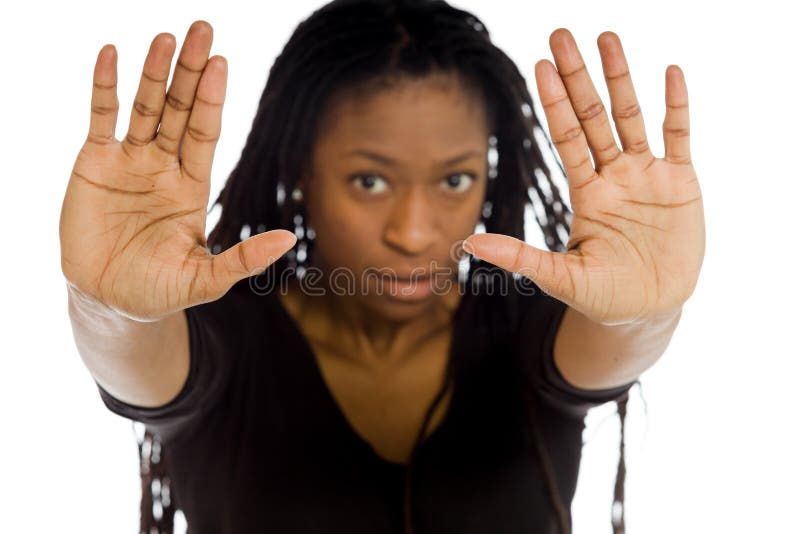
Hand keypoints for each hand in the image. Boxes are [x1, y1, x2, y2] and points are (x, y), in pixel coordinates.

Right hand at [59, 21, 295, 320]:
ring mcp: (129, 161)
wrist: (108, 301)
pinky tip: (111, 55)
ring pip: (145, 107)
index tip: (221, 63)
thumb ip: (244, 258)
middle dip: (190, 72)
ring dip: (154, 73)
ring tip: (166, 37)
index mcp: (192, 185)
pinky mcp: (94, 164)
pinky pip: (101, 118)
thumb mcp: (205, 279)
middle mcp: (164, 166)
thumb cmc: (158, 291)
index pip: (205, 132)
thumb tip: (289, 240)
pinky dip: (104, 88)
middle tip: (202, 31)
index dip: (212, 99)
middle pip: (180, 110)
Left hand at [463, 29, 704, 325]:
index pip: (565, 138)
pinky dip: (676, 106)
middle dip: (578, 77)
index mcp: (585, 193)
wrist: (650, 310)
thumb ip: (521, 256)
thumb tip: (469, 243)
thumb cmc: (604, 296)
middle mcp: (613, 176)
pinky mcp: (680, 184)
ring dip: (621, 79)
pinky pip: (678, 137)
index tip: (539, 67)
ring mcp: (646, 177)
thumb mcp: (562, 277)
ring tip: (607, 38)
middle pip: (593, 117)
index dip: (553, 103)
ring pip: (631, 117)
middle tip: (562, 36)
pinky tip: (670, 73)